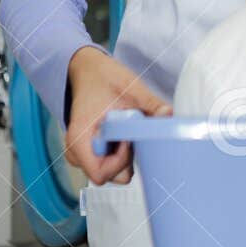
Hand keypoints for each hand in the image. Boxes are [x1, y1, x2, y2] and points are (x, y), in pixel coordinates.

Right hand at [64, 45, 171, 184]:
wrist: (88, 70)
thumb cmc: (104, 78)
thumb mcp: (131, 88)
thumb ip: (152, 105)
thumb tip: (169, 115)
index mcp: (80, 137)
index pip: (100, 173)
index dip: (120, 161)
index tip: (127, 138)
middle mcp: (76, 150)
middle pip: (109, 175)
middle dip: (127, 159)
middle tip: (131, 132)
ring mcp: (82, 153)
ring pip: (111, 171)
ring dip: (125, 156)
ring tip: (126, 130)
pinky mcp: (90, 152)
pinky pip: (110, 164)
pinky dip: (121, 153)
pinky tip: (123, 133)